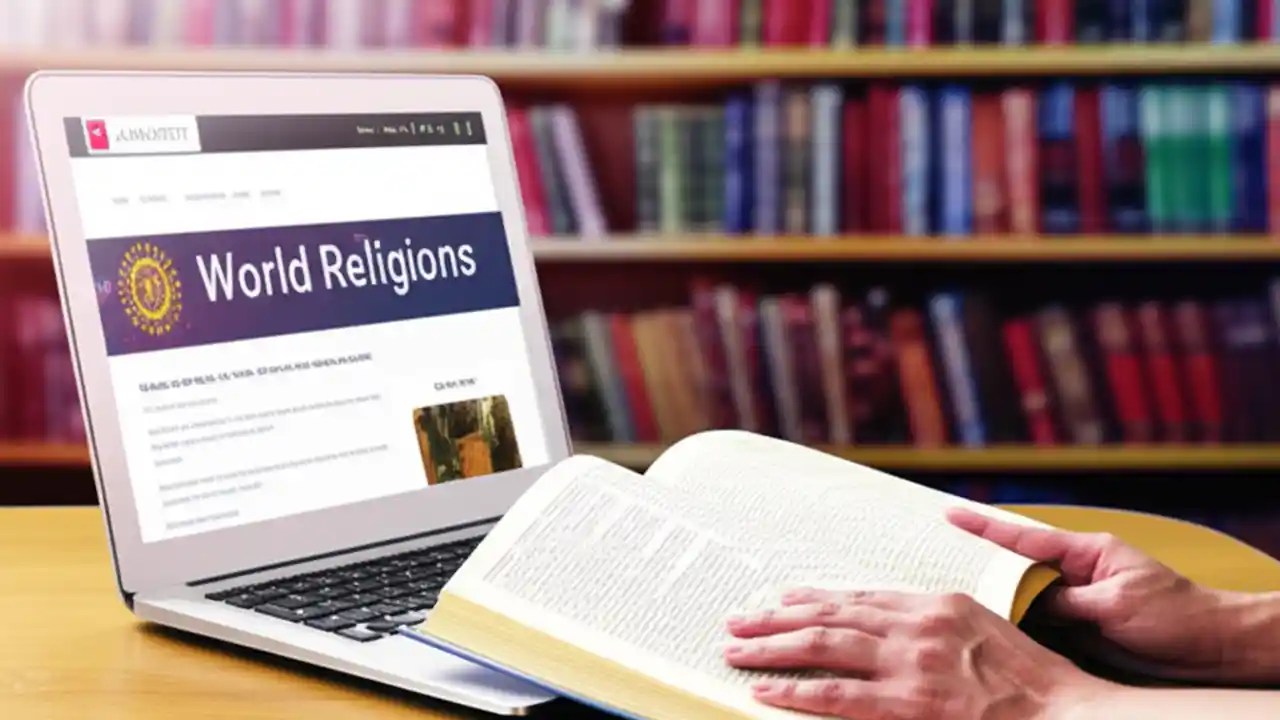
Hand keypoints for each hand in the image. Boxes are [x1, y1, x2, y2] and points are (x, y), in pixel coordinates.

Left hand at [723, 588, 1103, 719]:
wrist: (1062, 712)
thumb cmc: (1031, 679)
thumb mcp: (982, 628)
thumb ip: (933, 623)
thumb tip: (887, 626)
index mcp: (936, 604)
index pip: (858, 596)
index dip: (813, 598)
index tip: (781, 600)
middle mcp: (916, 626)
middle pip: (830, 614)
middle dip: (777, 617)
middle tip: (739, 620)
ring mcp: (909, 665)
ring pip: (822, 645)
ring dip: (772, 646)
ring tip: (736, 648)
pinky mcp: (906, 704)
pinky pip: (834, 695)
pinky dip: (794, 690)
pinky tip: (764, 688)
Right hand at [947, 507, 1239, 681]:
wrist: (1211, 646)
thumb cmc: (1176, 614)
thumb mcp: (1116, 604)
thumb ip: (1067, 602)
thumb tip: (1026, 604)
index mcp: (1086, 553)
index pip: (1026, 538)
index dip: (985, 527)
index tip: (950, 513)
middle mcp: (1075, 574)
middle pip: (1017, 567)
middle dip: (981, 563)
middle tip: (939, 560)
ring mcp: (1076, 602)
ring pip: (1025, 598)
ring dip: (998, 599)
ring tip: (958, 595)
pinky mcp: (1080, 629)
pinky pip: (1039, 625)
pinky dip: (1018, 625)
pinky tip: (994, 627)